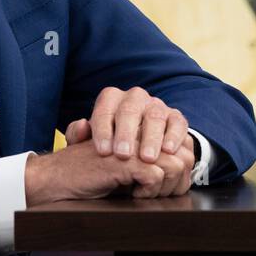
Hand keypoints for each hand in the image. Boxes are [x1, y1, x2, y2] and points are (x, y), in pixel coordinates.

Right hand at [24, 135, 194, 203]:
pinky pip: (156, 176)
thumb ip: (156, 161)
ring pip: (175, 165)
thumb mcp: (130, 166)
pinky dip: (149, 192)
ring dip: (164, 188)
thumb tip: (185, 167)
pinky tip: (133, 194)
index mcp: (145, 127)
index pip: (186, 147)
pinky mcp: (123, 158)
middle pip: (185, 156)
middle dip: (177, 183)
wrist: (57, 179)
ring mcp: (134, 141)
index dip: (182, 174)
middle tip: (156, 194)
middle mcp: (142, 127)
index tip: (165, 189)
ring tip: (144, 194)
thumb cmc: (94, 175)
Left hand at [65, 86, 191, 163]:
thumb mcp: (89, 140)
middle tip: (123, 155)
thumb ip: (78, 135)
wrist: (137, 145)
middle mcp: (135, 97)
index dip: (103, 130)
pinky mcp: (176, 117)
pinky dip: (174, 136)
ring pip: (155, 115)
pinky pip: (177, 123)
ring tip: (147, 158)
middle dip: (127, 133)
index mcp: (112, 98)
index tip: (103, 151)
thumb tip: (82, 126)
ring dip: (151, 138)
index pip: (105, 109)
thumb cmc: (109, 143)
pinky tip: (168, 151)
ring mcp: (157, 106)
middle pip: (130, 109)